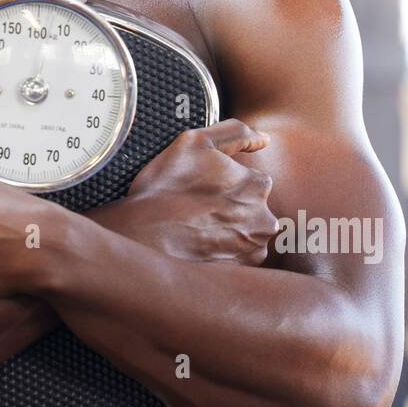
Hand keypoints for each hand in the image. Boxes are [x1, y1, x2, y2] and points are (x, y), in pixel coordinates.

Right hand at [107, 119, 278, 265]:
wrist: (143, 237)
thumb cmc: (166, 188)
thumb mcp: (196, 142)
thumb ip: (236, 133)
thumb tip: (264, 138)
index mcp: (258, 185)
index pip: (251, 180)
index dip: (224, 183)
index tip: (203, 189)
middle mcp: (264, 220)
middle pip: (250, 210)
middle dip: (228, 209)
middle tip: (196, 210)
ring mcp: (252, 250)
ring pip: (245, 235)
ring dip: (227, 232)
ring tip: (195, 229)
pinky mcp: (239, 273)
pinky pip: (236, 259)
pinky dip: (222, 254)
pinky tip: (199, 246)